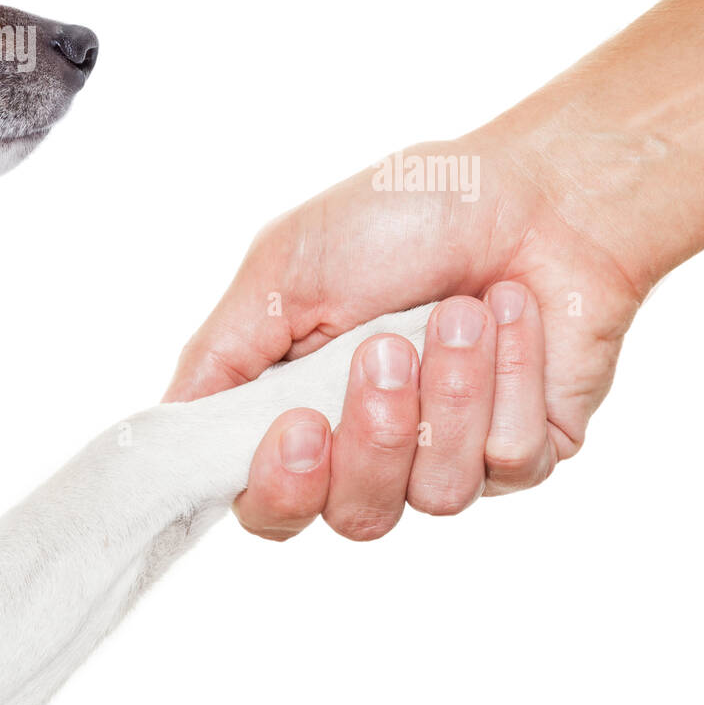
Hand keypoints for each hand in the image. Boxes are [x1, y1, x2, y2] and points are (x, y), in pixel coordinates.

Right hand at [164, 127, 646, 540]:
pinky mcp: (527, 451)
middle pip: (356, 515)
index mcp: (306, 406)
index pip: (273, 506)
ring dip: (450, 394)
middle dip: (375, 432)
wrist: (536, 189)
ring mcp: (455, 454)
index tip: (301, 427)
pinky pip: (510, 461)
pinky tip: (512, 315)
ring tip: (462, 312)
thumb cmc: (409, 213)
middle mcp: (378, 446)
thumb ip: (221, 356)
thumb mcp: (287, 268)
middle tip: (389, 347)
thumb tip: (166, 431)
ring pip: (438, 495)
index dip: (283, 488)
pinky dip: (510, 377)